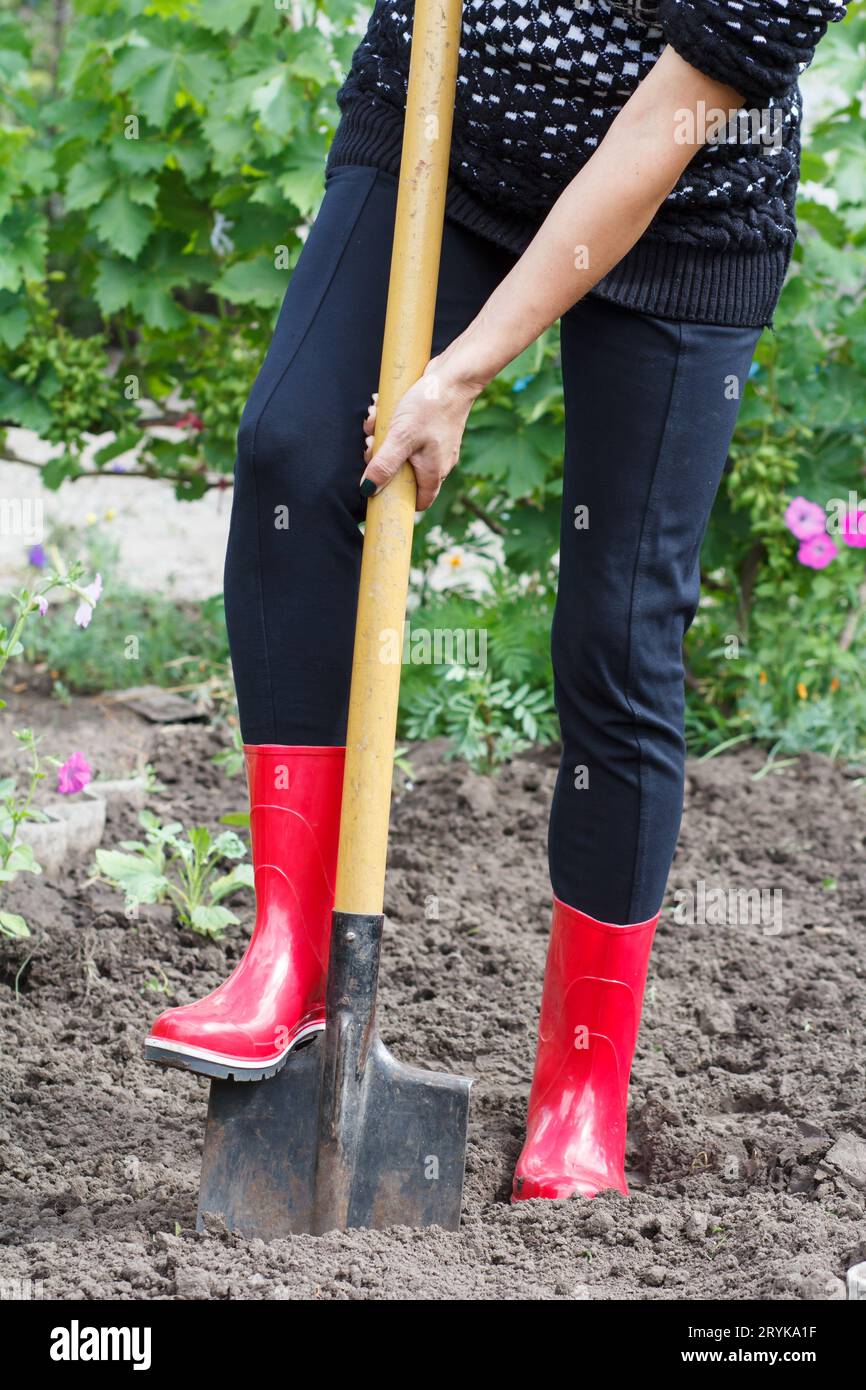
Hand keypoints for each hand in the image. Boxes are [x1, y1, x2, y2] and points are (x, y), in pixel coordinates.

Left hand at [360, 354, 480, 511]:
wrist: (454, 375)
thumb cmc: (431, 406)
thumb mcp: (401, 437)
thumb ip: (384, 465)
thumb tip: (368, 489)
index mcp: (434, 472)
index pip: (418, 501)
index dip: (398, 499)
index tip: (378, 489)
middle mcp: (437, 462)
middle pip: (402, 473)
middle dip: (382, 459)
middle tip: (372, 443)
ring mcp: (435, 444)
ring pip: (401, 449)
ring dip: (383, 436)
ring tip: (376, 418)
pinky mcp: (430, 426)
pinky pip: (406, 432)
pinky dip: (393, 423)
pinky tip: (383, 407)